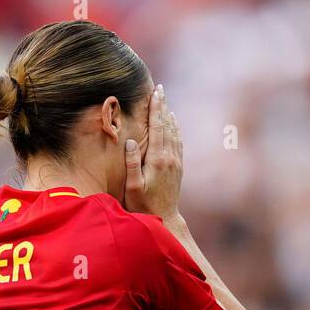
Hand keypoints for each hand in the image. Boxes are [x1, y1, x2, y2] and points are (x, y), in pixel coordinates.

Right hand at [124, 84, 182, 221]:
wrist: (166, 219)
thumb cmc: (143, 205)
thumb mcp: (133, 187)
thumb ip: (132, 164)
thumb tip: (130, 142)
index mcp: (158, 159)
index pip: (158, 128)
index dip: (156, 109)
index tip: (155, 92)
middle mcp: (170, 158)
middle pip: (167, 126)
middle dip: (162, 107)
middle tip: (159, 89)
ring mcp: (176, 162)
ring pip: (174, 132)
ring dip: (168, 115)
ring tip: (163, 101)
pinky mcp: (178, 167)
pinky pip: (178, 142)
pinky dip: (175, 129)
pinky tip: (173, 123)